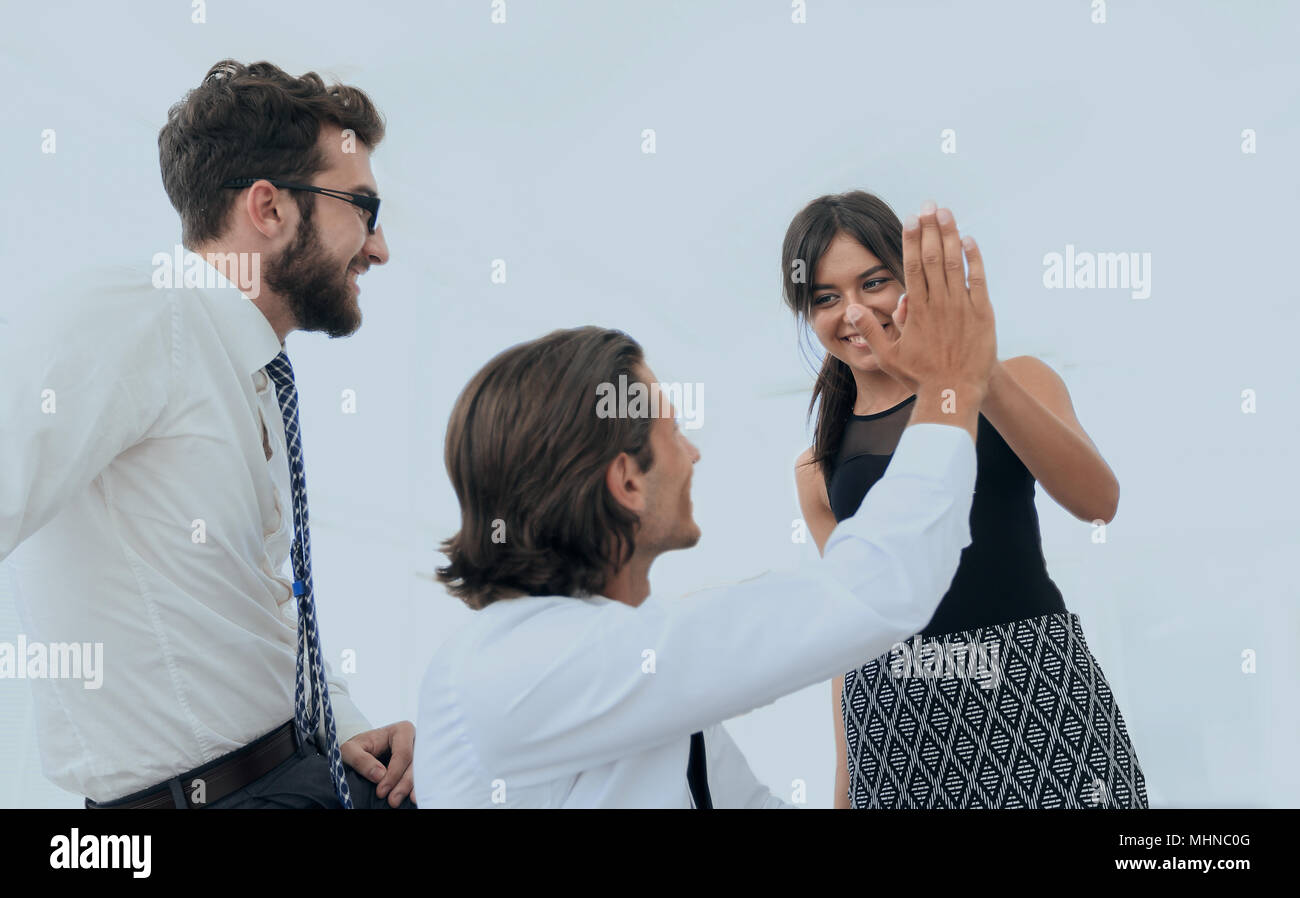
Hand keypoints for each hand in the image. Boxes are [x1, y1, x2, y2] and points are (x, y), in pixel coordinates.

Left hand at [341, 720, 415, 806]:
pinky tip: (412, 798)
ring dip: (409, 789)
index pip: (403, 753)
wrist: (362, 751)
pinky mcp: (418, 766)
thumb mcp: (350, 750)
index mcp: (402, 731)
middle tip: (392, 801)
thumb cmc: (357, 747)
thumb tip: (380, 775)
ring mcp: (419, 754)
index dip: (394, 773)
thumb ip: (360, 759)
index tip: (381, 791)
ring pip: (419, 773)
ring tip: (398, 802)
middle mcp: (415, 741)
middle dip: (403, 784)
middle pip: (414, 764)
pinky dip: (415, 789)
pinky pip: (420, 778)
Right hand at [848, 203, 995, 400]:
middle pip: (932, 257)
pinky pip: (977, 280)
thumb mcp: (886, 356)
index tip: (910, 219)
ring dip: (950, 235)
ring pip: (954, 263)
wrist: (954, 393)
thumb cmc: (919, 377)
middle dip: (930, 228)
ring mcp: (961, 306)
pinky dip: (973, 258)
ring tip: (946, 212)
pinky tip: (969, 240)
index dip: (911, 240)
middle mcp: (938, 303)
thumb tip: (851, 308)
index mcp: (915, 310)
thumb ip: (870, 330)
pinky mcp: (981, 314)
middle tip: (928, 205)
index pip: (911, 266)